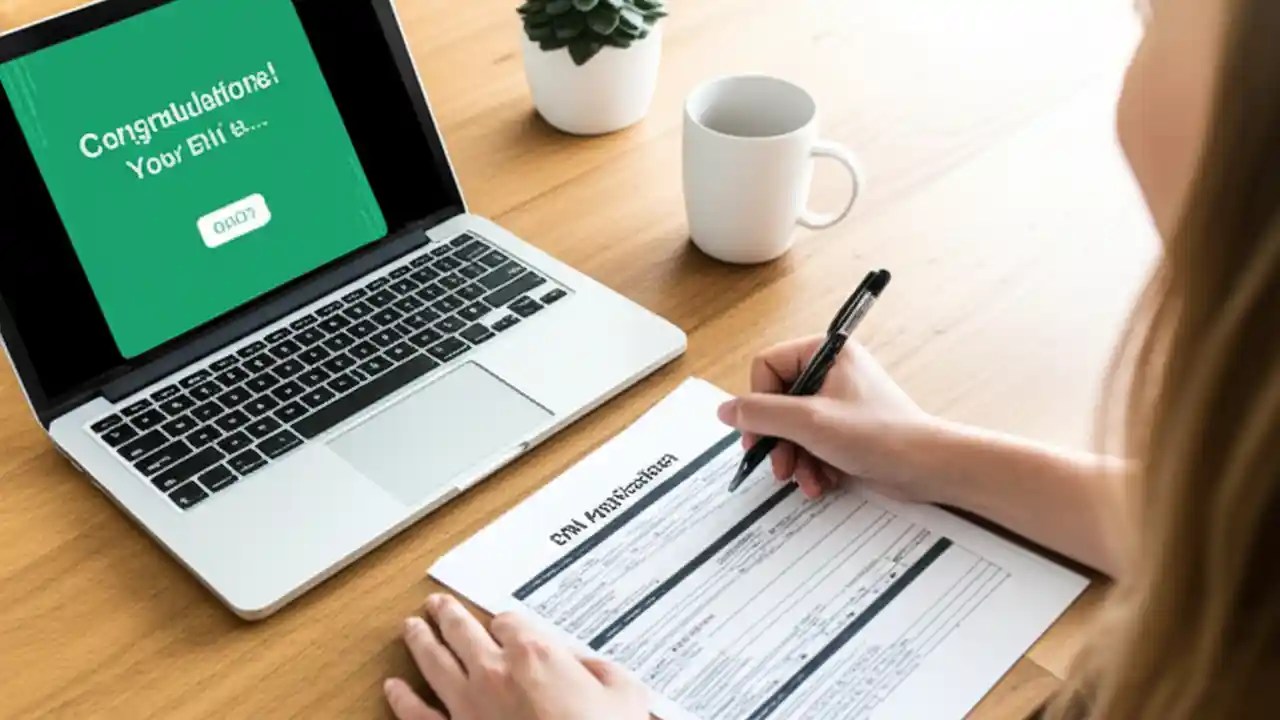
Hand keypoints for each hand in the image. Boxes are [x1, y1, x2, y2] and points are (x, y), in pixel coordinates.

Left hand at [384, 594, 649, 719]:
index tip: (506, 624)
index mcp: (535, 653)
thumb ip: (603, 671)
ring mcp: (469, 706)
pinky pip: (418, 715)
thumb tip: (592, 668)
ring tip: (411, 627)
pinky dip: (402, 699)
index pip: (510, 621)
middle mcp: (495, 672)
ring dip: (420, 641)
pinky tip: (393, 689)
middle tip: (437, 605)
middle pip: (462, 631)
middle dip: (447, 614)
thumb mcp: (624, 694)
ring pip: (433, 662)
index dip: (507, 621)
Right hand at [717, 337, 938, 500]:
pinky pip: (810, 442)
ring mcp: (837, 401)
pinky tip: (821, 481)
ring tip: (803, 478)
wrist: (927, 468)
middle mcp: (830, 371)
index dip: (758, 402)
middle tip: (777, 464)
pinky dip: (810, 464)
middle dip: (776, 439)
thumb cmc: (880, 435)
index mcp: (825, 352)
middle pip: (776, 401)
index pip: (766, 366)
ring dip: (793, 458)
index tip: (760, 432)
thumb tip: (726, 410)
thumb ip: (761, 414)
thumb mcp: (810, 422)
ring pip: (791, 427)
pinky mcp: (845, 428)